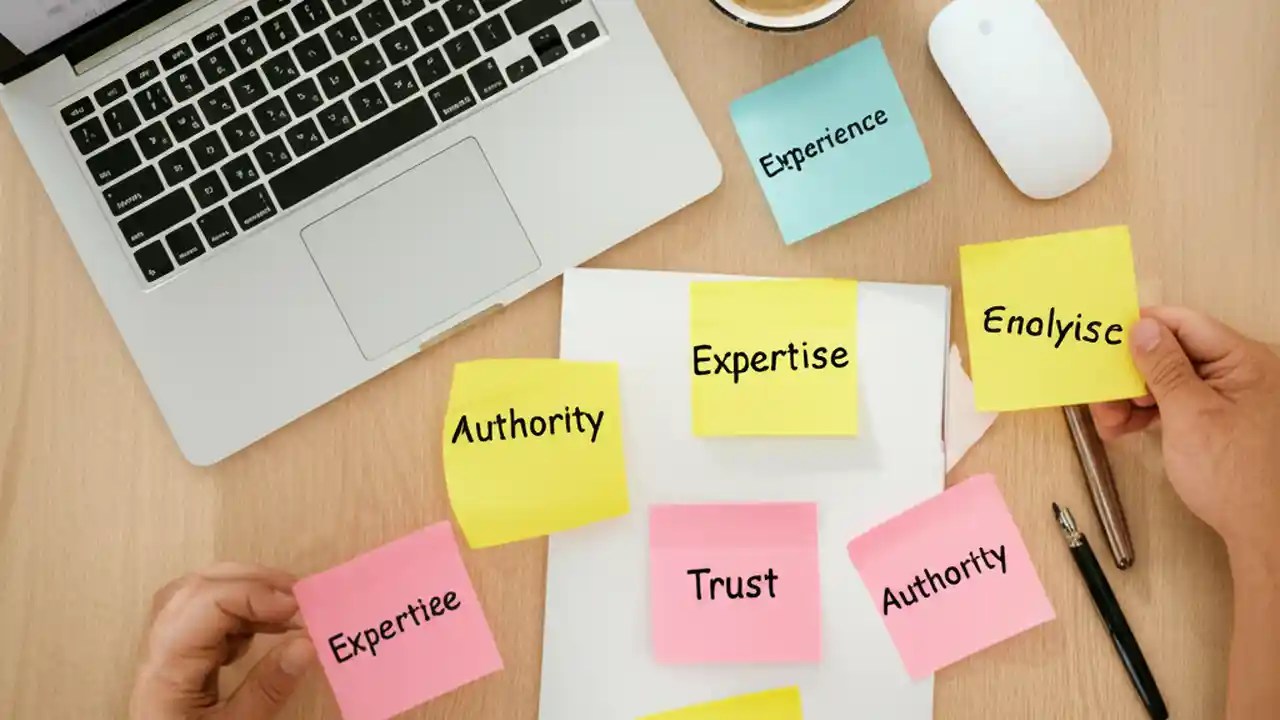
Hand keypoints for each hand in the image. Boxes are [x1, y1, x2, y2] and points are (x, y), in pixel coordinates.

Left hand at [129, 563, 315, 719]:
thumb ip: (268, 689)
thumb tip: (307, 642)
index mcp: (166, 670)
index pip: (204, 603)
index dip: (253, 594)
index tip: (299, 608)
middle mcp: (157, 653)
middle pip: (193, 589)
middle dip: (250, 582)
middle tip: (298, 598)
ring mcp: (163, 655)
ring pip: (195, 596)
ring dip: (243, 592)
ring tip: (286, 609)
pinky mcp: (176, 662)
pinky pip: (202, 618)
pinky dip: (238, 612)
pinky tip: (265, 629)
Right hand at [1089, 307, 1279, 562]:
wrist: (1261, 531)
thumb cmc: (1232, 474)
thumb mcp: (1188, 415)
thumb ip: (1164, 367)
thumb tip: (1142, 327)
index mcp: (1244, 360)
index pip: (1185, 324)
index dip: (1142, 328)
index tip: (1104, 342)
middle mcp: (1240, 371)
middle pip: (1174, 352)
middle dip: (1132, 372)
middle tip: (1101, 397)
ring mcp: (1230, 396)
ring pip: (1170, 379)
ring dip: (1134, 396)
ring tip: (1109, 422)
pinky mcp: (1218, 418)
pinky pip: (1177, 401)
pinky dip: (1150, 412)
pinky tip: (1125, 428)